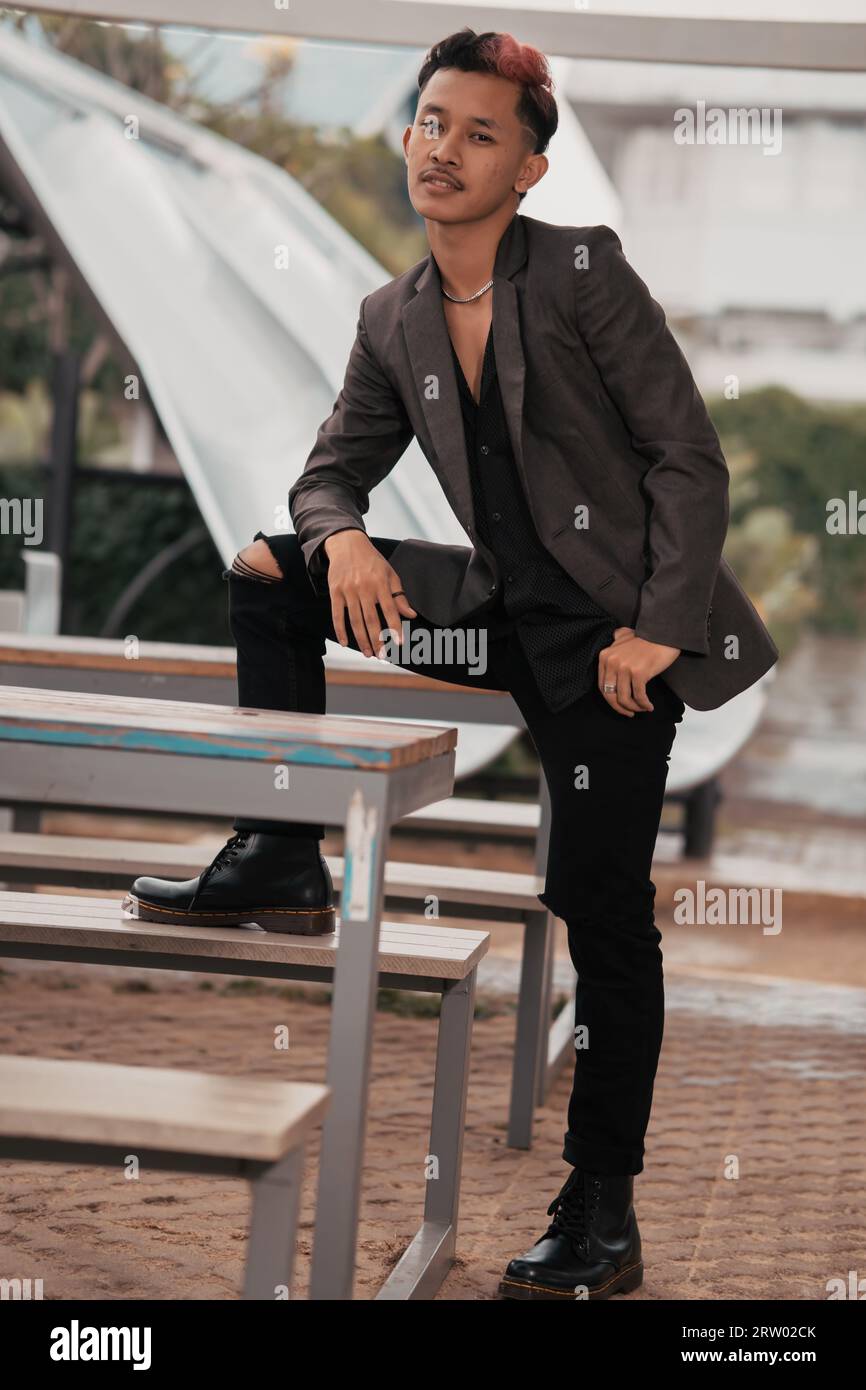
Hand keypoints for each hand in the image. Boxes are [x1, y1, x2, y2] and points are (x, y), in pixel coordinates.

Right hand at [324, 530, 416, 656]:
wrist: (347, 544)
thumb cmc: (372, 561)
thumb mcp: (390, 574)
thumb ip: (399, 596)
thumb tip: (411, 615)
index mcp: (380, 583)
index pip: (389, 610)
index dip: (395, 627)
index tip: (399, 643)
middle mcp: (364, 588)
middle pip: (371, 619)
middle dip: (377, 639)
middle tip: (382, 655)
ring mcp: (348, 591)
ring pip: (355, 620)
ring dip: (362, 639)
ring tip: (369, 653)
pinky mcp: (335, 592)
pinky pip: (337, 615)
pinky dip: (341, 630)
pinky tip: (346, 642)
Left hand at [598, 626, 680, 716]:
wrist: (664, 633)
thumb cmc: (647, 636)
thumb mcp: (625, 634)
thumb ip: (616, 638)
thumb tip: (613, 639)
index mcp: (605, 656)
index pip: (602, 686)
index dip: (610, 700)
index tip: (619, 705)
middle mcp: (612, 662)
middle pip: (610, 695)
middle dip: (619, 708)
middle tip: (629, 713)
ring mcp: (625, 668)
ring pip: (624, 698)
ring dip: (633, 708)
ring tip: (642, 709)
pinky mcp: (639, 673)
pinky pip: (639, 696)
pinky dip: (644, 704)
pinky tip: (649, 706)